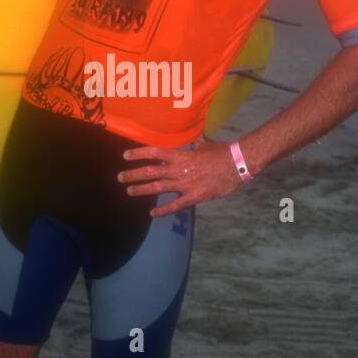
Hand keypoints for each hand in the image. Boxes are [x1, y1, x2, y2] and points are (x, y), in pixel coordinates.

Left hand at [117, 140, 243, 217]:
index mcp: (181, 155)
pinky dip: (163, 210)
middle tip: (121, 177)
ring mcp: (185, 184)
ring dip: (142, 189)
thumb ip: (195, 147)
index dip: (138, 154)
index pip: (154, 152)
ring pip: (158, 187)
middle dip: (134, 174)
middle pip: (151, 171)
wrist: (237, 165)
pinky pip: (175, 205)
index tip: (126, 156)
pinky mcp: (194, 197)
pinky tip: (152, 213)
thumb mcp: (205, 145)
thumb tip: (194, 144)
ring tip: (129, 191)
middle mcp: (179, 169)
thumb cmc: (222, 153)